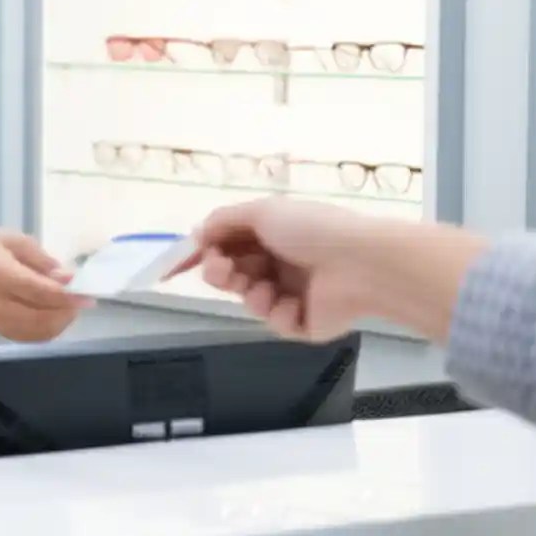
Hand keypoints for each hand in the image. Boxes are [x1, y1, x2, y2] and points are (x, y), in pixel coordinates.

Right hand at [0, 227, 94, 341]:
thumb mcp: (15, 241)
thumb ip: (42, 261)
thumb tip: (67, 278)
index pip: (36, 292)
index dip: (64, 296)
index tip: (86, 294)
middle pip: (39, 317)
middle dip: (67, 312)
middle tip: (83, 300)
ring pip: (37, 331)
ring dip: (61, 321)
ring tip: (71, 306)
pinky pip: (31, 337)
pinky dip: (50, 329)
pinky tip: (57, 315)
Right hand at [168, 197, 379, 342]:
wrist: (362, 265)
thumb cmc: (313, 230)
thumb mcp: (262, 212)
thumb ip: (224, 221)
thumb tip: (198, 234)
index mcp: (273, 236)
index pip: (227, 246)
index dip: (201, 256)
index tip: (173, 269)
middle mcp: (281, 263)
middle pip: (233, 275)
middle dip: (221, 274)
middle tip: (221, 272)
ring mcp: (293, 295)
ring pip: (250, 301)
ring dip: (251, 294)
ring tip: (267, 290)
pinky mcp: (305, 324)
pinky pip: (276, 323)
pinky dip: (280, 314)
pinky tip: (294, 306)